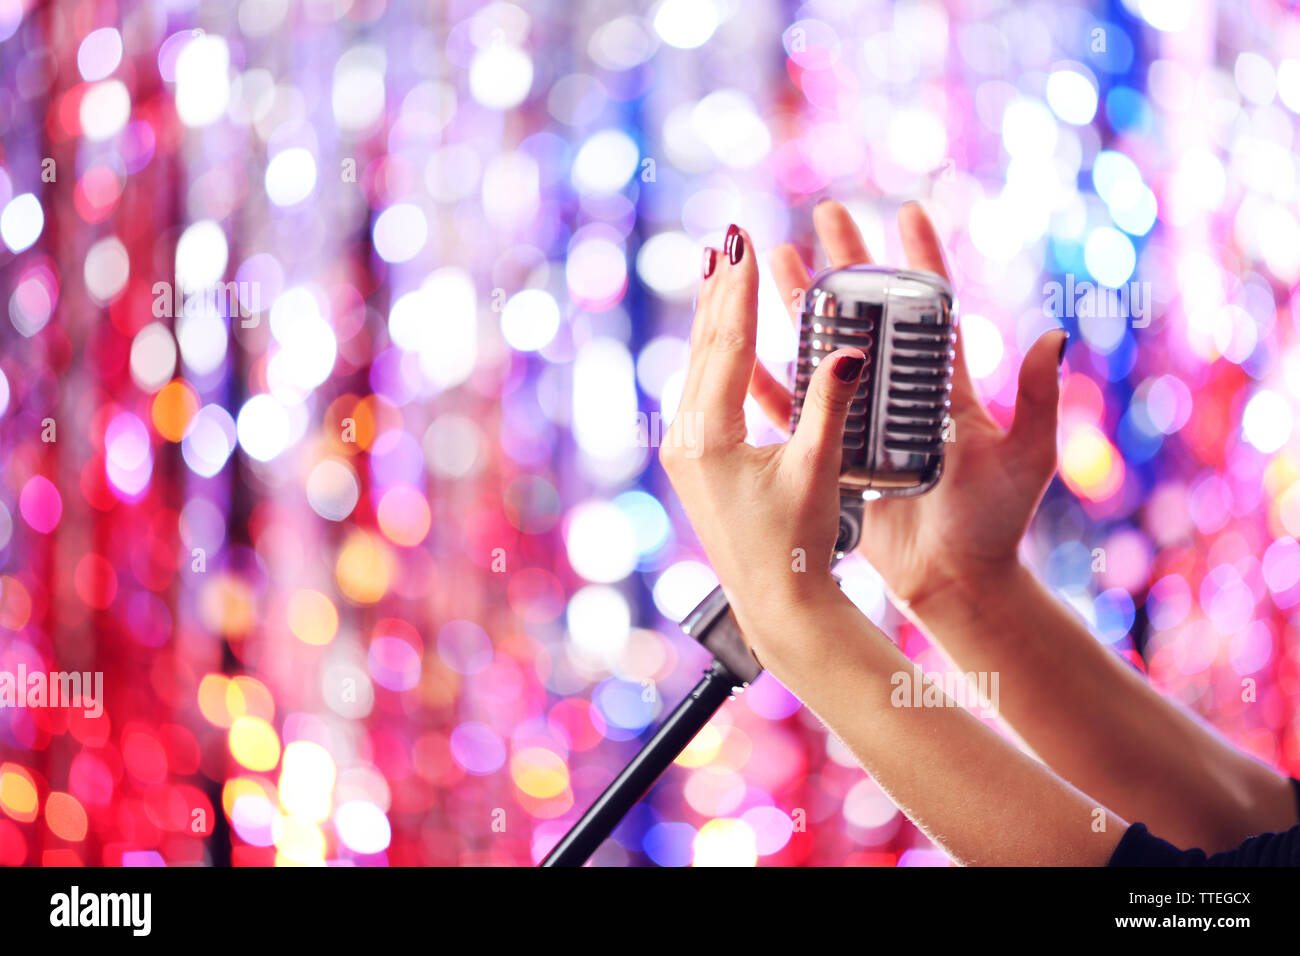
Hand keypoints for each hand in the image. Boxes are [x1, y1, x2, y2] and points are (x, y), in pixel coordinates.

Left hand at [660, 225, 864, 655]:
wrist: (774, 601)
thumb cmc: (799, 542)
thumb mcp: (819, 470)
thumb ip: (830, 407)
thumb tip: (849, 350)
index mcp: (711, 436)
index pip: (728, 346)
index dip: (739, 291)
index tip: (742, 243)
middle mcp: (686, 438)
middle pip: (706, 348)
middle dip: (720, 290)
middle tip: (728, 237)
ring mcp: (683, 450)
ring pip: (697, 367)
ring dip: (714, 317)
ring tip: (719, 269)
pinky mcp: (692, 461)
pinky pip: (700, 390)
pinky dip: (714, 354)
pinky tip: (720, 336)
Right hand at [747, 201, 1066, 610]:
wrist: (955, 580)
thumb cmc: (996, 521)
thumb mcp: (1027, 457)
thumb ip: (1036, 401)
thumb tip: (1053, 335)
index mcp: (944, 387)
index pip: (932, 309)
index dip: (922, 259)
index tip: (907, 210)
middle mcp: (899, 394)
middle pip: (867, 313)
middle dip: (846, 263)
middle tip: (825, 215)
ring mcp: (861, 420)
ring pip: (823, 349)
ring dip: (799, 305)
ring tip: (773, 261)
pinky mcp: (831, 453)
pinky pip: (794, 412)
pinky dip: (768, 382)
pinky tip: (742, 352)